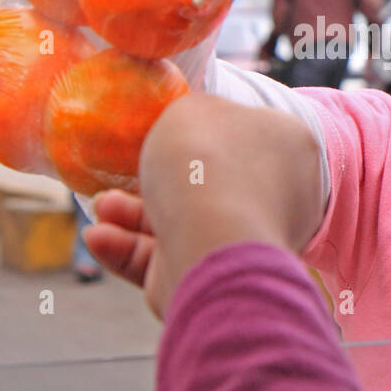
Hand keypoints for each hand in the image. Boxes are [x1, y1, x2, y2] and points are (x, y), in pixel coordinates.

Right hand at [86, 93, 322, 318]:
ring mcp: (247, 243)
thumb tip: (191, 127)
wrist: (210, 242)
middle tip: (120, 175)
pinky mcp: (212, 280)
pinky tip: (99, 238)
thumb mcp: (191, 110)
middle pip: (208, 183)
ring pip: (180, 223)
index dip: (205, 133)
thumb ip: (192, 116)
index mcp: (291, 147)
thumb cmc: (205, 164)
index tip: (169, 134)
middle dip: (155, 179)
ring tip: (100, 208)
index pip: (248, 134)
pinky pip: (167, 260)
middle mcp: (278, 197)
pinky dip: (128, 249)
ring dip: (131, 215)